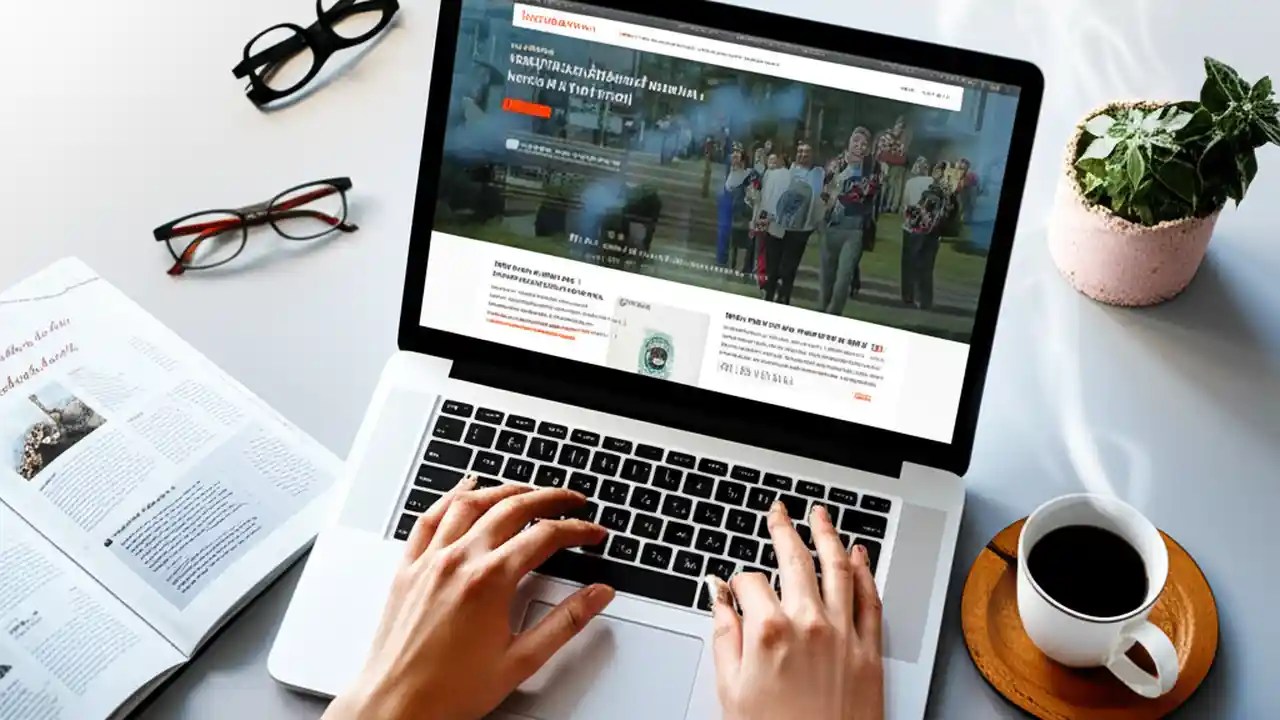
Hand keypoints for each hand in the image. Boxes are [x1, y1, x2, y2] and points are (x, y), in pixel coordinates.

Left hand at [324, 475, 614, 719]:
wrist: (396, 705)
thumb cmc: (451, 690)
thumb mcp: (522, 660)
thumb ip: (565, 622)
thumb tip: (597, 595)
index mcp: (490, 580)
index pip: (545, 537)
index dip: (577, 530)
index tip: (592, 532)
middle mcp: (459, 560)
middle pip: (512, 508)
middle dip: (550, 498)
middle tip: (571, 499)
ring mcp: (430, 560)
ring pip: (471, 503)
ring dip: (505, 489)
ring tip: (528, 489)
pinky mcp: (408, 567)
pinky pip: (429, 517)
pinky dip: (451, 496)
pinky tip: (466, 489)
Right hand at [710, 501, 883, 719]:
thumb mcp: (730, 688)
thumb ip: (724, 634)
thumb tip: (717, 596)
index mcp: (768, 630)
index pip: (749, 582)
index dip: (736, 583)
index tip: (734, 588)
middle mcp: (809, 623)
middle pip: (795, 558)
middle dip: (784, 528)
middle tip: (780, 511)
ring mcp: (843, 634)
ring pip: (838, 567)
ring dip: (828, 534)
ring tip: (821, 515)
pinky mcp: (870, 651)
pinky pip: (870, 598)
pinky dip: (865, 570)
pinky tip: (859, 555)